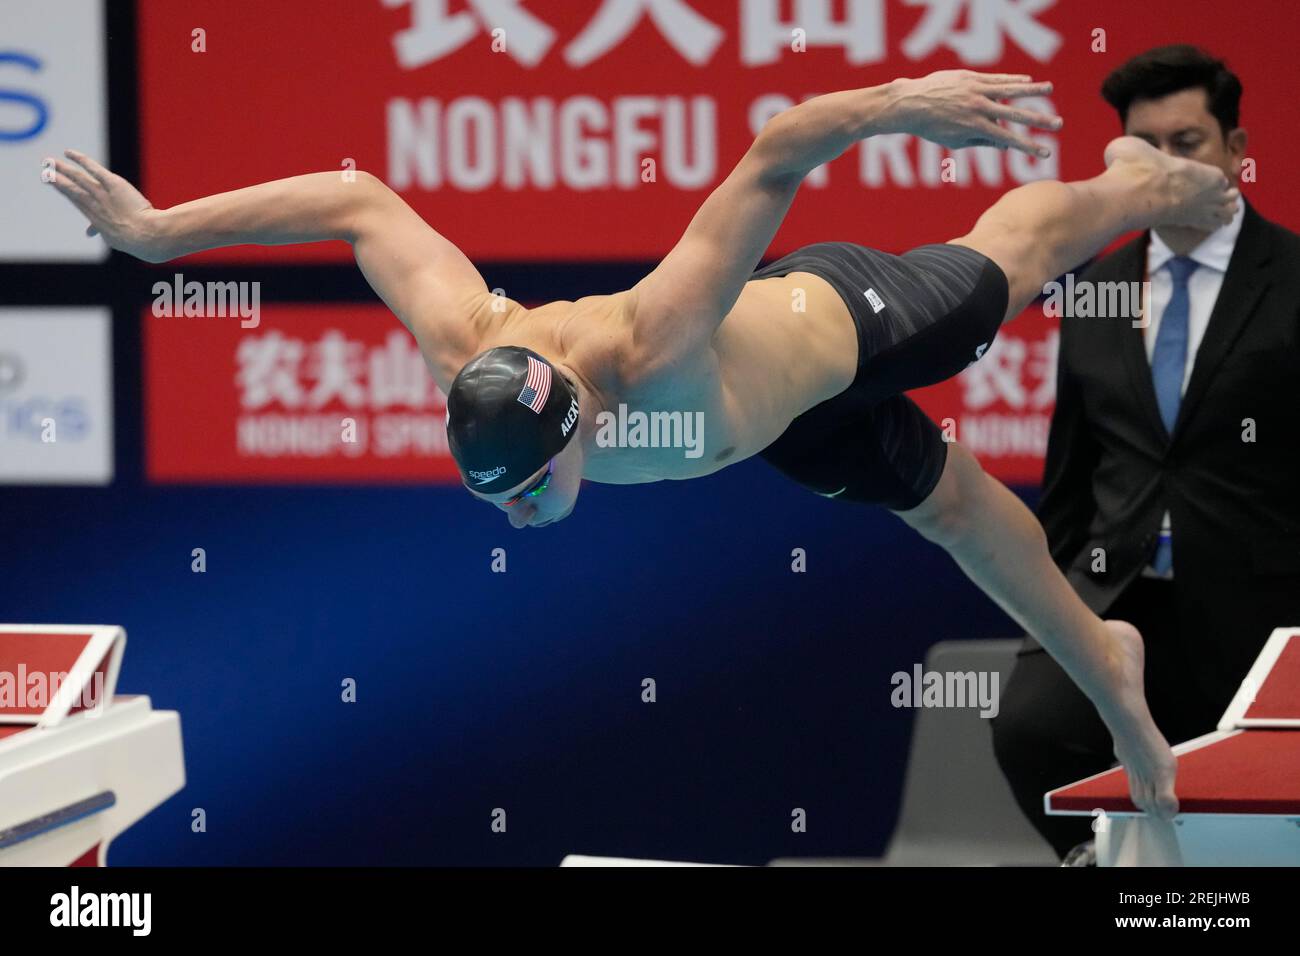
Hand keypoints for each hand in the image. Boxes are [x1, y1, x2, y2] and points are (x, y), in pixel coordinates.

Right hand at [45, 149, 167, 261]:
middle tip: (46, 174)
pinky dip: (80, 159)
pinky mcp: (112, 184)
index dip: (67, 193)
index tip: (58, 186)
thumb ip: (103, 232)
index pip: (79, 203)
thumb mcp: (116, 240)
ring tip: (50, 161)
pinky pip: (93, 169)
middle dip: (58, 181)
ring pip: (78, 179)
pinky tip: (69, 153)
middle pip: (72, 191)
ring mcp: (102, 195)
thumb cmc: (137, 241)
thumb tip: (90, 232)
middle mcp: (95, 206)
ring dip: (63, 169)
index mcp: (96, 220)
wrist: (146, 235)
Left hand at [885, 70, 1061, 156]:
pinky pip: (996, 79)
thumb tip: (1004, 145)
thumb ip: (981, 141)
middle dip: (1039, 121)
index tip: (1045, 153)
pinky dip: (1012, 80)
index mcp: (976, 128)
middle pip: (1016, 115)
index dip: (1029, 147)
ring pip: (1010, 90)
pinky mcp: (971, 78)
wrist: (911, 104)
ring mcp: (977, 91)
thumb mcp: (955, 140)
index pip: (1009, 139)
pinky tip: (1027, 81)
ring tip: (1049, 89)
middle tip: (1059, 124)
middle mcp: (980, 108)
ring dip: (1032, 91)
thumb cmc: (931, 127)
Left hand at [1096, 620, 1179, 819]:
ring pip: (1145, 773)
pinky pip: (1158, 771)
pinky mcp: (1140, 743)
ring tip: (1162, 813)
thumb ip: (1120, 642)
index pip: (1130, 745)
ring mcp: (1130, 737)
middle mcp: (1124, 729)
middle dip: (1144, 786)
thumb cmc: (1109, 647)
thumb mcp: (1120, 643)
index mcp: (1122, 713)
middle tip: (1153, 809)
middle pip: (1136, 766)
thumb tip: (1118, 630)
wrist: (1101, 658)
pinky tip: (1168, 808)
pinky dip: (1164, 792)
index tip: (1138, 776)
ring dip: (1155, 794)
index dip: (1136, 763)